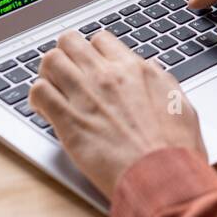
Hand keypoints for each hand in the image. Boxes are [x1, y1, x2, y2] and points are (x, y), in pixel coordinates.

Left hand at [30, 29, 205, 199]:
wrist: (161, 176)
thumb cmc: (174, 148)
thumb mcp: (178, 103)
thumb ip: (160, 81)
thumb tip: (150, 70)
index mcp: (134, 69)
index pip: (100, 40)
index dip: (93, 52)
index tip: (91, 66)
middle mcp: (107, 76)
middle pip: (70, 41)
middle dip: (66, 54)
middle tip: (66, 73)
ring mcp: (85, 95)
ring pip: (51, 61)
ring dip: (48, 73)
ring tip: (52, 89)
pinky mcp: (68, 121)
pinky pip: (39, 92)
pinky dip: (38, 98)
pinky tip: (45, 109)